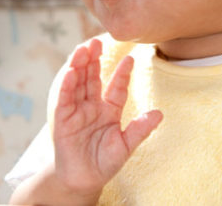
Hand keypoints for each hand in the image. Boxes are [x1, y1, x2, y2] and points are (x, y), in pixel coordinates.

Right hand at [52, 38, 162, 198]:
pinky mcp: (62, 118)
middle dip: (94, 59)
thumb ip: (140, 129)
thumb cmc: (104, 163)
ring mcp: (76, 110)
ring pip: (78, 82)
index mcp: (108, 110)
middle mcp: (91, 106)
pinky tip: (71, 71)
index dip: (121, 73)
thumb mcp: (126, 145)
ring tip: (83, 48)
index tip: (130, 59)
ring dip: (79, 65)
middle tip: (97, 41)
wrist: (83, 180)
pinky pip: (64, 99)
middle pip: (92, 77)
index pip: (116, 87)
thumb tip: (159, 113)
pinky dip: (67, 85)